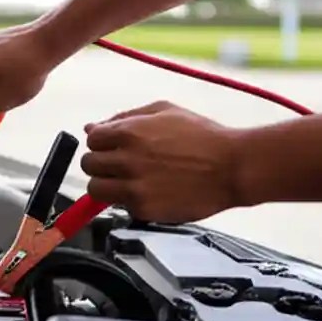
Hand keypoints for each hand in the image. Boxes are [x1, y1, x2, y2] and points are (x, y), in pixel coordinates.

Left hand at [81, 101, 244, 223]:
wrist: (232, 167)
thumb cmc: (203, 137)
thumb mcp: (164, 111)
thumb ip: (124, 117)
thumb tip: (93, 128)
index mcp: (129, 132)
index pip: (91, 140)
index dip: (102, 143)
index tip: (113, 148)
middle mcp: (127, 160)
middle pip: (88, 165)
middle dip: (102, 164)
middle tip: (121, 166)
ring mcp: (134, 187)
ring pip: (95, 189)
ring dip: (107, 185)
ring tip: (128, 182)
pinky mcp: (143, 209)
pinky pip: (120, 206)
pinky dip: (130, 201)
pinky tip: (151, 192)